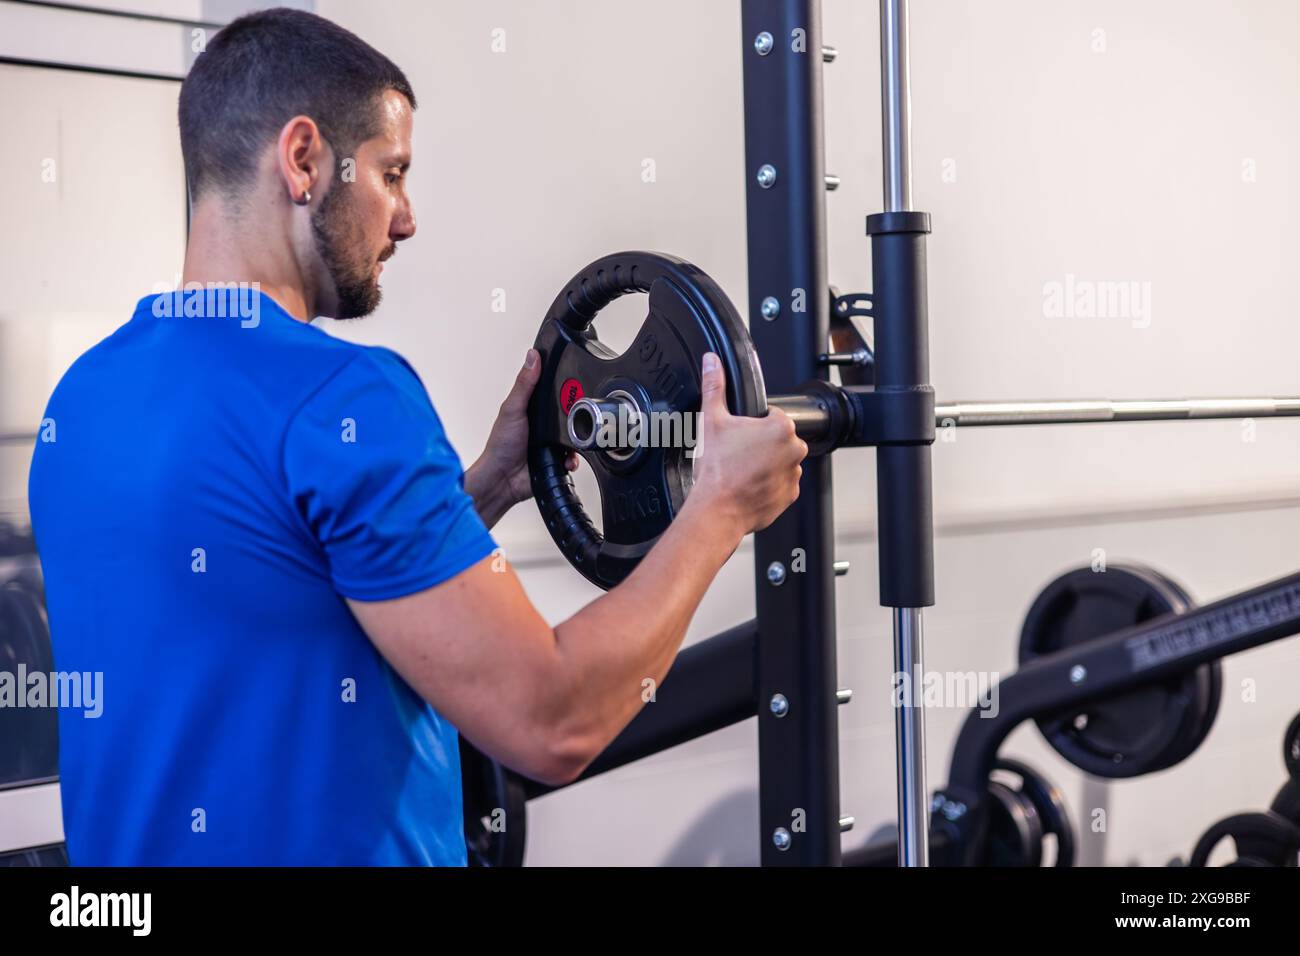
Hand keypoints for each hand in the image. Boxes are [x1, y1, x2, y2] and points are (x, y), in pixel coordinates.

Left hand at [466, 349, 577, 527]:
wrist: (504, 480)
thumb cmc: (500, 446)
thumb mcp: (512, 409)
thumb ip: (524, 384)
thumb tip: (532, 357)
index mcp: (532, 407)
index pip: (552, 389)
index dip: (564, 383)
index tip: (575, 379)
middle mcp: (543, 423)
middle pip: (569, 411)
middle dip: (577, 413)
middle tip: (578, 413)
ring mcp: (551, 441)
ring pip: (576, 433)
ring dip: (577, 438)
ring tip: (570, 439)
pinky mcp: (558, 459)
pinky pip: (575, 456)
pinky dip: (574, 459)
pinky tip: (566, 459)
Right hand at [685, 352, 805, 535]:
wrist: (717, 510)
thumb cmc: (717, 471)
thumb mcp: (711, 421)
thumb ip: (714, 386)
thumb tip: (712, 362)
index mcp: (781, 427)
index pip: (771, 416)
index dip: (752, 425)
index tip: (738, 437)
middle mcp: (794, 450)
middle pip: (777, 439)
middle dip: (759, 444)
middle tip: (737, 455)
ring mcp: (794, 474)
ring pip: (779, 461)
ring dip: (765, 464)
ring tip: (741, 471)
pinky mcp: (790, 495)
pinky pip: (780, 483)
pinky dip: (767, 484)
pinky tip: (748, 485)